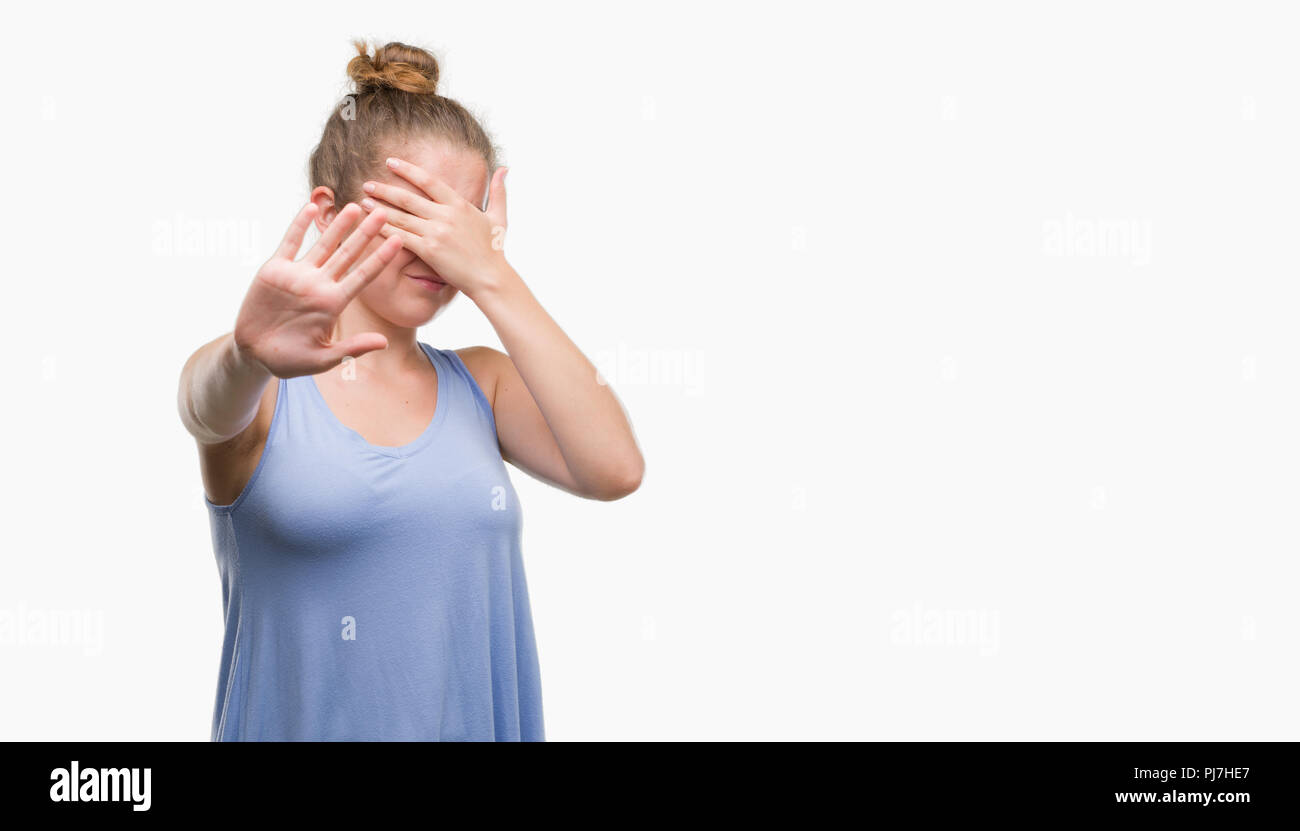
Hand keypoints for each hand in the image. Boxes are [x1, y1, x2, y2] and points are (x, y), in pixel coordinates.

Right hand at [232, 201, 403, 377]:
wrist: (254, 354)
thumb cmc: (290, 360)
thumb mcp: (323, 359)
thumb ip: (351, 348)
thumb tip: (383, 343)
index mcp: (334, 303)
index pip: (364, 276)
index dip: (381, 258)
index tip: (399, 241)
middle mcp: (320, 284)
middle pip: (348, 254)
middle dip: (366, 233)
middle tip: (384, 212)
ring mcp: (298, 275)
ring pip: (322, 244)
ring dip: (338, 225)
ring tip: (355, 205)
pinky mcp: (274, 269)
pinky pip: (289, 242)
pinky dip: (299, 225)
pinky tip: (312, 207)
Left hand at [359, 156, 511, 298]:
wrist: (490, 278)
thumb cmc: (494, 250)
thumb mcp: (499, 217)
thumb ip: (499, 192)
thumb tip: (504, 168)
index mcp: (459, 204)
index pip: (428, 181)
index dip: (407, 170)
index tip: (390, 163)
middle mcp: (445, 215)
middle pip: (408, 197)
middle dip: (385, 189)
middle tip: (367, 184)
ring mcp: (436, 232)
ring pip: (401, 217)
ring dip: (379, 208)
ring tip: (362, 202)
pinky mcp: (428, 250)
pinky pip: (401, 237)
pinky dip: (384, 230)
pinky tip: (371, 225)